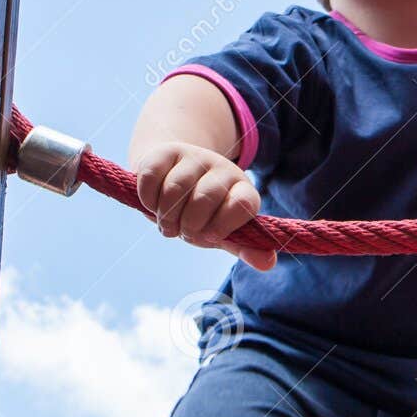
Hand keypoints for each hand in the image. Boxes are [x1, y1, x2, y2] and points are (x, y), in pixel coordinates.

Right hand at [133, 142, 276, 271]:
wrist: (173, 181)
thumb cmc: (203, 215)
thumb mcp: (224, 233)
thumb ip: (244, 247)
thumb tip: (268, 264)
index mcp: (243, 189)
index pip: (241, 205)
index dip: (222, 226)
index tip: (210, 236)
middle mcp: (222, 168)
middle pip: (204, 198)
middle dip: (188, 225)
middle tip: (183, 233)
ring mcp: (195, 157)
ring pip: (175, 189)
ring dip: (166, 216)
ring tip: (167, 224)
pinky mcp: (167, 152)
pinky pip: (152, 177)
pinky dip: (149, 200)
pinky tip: (153, 205)